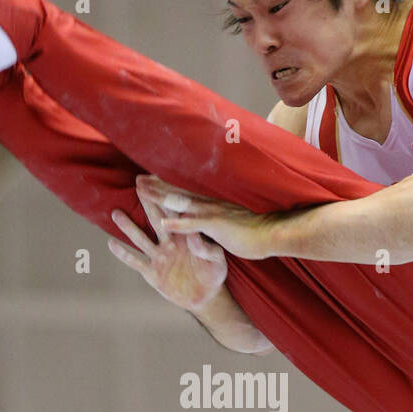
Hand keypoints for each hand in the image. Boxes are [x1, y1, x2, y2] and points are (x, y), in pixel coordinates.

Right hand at [108, 188, 227, 310]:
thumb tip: (195, 235)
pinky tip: (111, 243)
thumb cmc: (213, 274)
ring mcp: (159, 257)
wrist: (206, 296)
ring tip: (116, 214)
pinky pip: (136, 262)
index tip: (159, 183)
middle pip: (155, 220)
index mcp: (185, 236)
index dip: (168, 199)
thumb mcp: (215, 261)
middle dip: (146, 204)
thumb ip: (206, 248)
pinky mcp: (152, 273)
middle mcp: (169, 243)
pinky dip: (124, 254)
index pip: (175, 213)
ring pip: (141, 238)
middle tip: (135, 187)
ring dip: (128, 227)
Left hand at [135, 174, 280, 259]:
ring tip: (141, 193)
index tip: (150, 178)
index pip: (185, 190)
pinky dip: (179, 225)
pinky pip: (195, 225)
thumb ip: (220, 213)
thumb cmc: (258, 228)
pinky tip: (163, 225)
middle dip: (157, 186)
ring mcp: (213, 213)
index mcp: (213, 202)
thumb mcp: (235, 217)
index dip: (167, 184)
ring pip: (181, 203)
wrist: (275, 233)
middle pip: (178, 192)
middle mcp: (210, 204)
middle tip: (137, 179)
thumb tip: (214, 211)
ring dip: (161, 198)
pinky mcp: (218, 227)